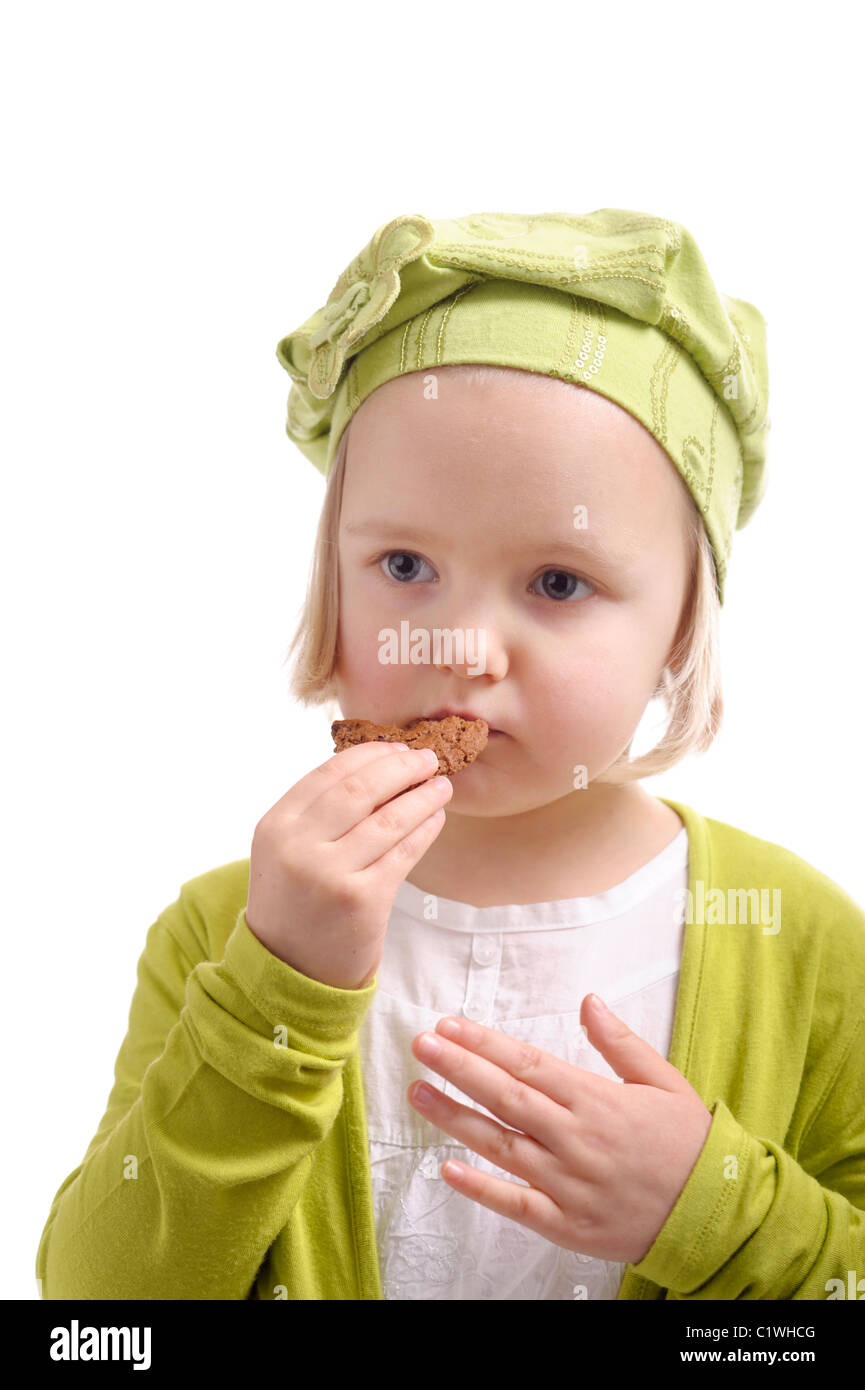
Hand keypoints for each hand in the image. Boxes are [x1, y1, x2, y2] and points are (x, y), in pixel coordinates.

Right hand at [246, 740, 451, 989]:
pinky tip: (437, 819)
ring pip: (390, 818)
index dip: (370, 754)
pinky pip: (405, 852)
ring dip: (423, 796)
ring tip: (442, 786)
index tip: (396, 747)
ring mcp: (331, 874)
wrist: (289, 971)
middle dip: (401, 767)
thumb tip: (378, 765)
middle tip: (428, 759)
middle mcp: (298, 847)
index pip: (329, 772)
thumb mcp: (285, 850)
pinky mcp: (364, 900)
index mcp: (276, 826)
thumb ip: (318, 812)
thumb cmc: (295, 903)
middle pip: (361, 788)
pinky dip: (426, 829)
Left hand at [407, 993, 712, 1264]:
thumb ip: (621, 1042)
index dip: (484, 1043)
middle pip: (505, 1097)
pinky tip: (448, 1169)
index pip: (527, 1064)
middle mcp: (576, 1138)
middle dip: (458, 1068)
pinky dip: (481, 1188)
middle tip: (421, 1045)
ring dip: (455, 1118)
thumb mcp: (664, 1081)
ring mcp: (568, 1183)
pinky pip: (516, 1204)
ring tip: (419, 1093)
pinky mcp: (567, 1224)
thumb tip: (589, 1001)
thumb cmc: (688, 1144)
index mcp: (596, 1099)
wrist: (716, 1214)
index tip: (450, 1025)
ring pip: (500, 1145)